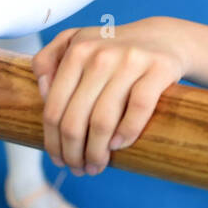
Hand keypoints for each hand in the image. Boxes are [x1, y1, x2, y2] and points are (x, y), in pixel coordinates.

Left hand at [32, 17, 184, 175]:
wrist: (164, 38)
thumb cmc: (113, 51)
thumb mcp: (77, 43)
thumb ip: (49, 60)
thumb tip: (43, 94)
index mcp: (77, 49)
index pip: (54, 108)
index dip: (53, 142)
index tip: (58, 159)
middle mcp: (101, 54)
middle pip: (75, 120)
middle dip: (72, 153)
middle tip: (78, 169)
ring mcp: (131, 61)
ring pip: (103, 120)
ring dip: (96, 152)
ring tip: (96, 166)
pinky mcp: (159, 69)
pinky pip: (138, 109)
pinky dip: (126, 133)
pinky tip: (118, 146)